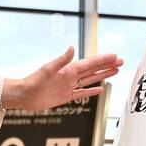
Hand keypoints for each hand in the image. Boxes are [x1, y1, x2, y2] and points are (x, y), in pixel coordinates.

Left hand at [2, 46, 123, 111]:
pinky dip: (92, 91)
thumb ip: (61, 60)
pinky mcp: (66, 96)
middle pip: (93, 69)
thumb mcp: (47, 70)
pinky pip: (82, 93)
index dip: (103, 60)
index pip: (90, 63)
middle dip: (107, 65)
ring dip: (103, 75)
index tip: (114, 56)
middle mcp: (71, 76)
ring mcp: (69, 86)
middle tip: (121, 61)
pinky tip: (100, 89)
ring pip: (91, 79)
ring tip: (115, 71)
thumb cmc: (32, 82)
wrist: (24, 96)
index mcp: (68, 69)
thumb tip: (72, 48)